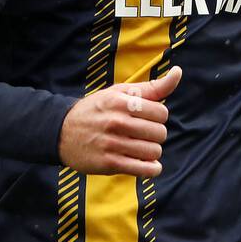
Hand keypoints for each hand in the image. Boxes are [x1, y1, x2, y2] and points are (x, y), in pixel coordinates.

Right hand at [58, 66, 181, 176]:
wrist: (62, 132)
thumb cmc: (97, 109)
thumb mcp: (120, 93)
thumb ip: (151, 87)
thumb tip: (178, 72)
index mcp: (120, 102)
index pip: (161, 112)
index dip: (158, 116)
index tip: (146, 118)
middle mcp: (116, 121)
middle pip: (160, 132)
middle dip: (156, 134)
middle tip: (143, 134)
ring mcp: (112, 144)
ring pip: (154, 152)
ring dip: (152, 152)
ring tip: (141, 147)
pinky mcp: (109, 163)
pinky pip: (144, 169)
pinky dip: (151, 169)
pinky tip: (147, 164)